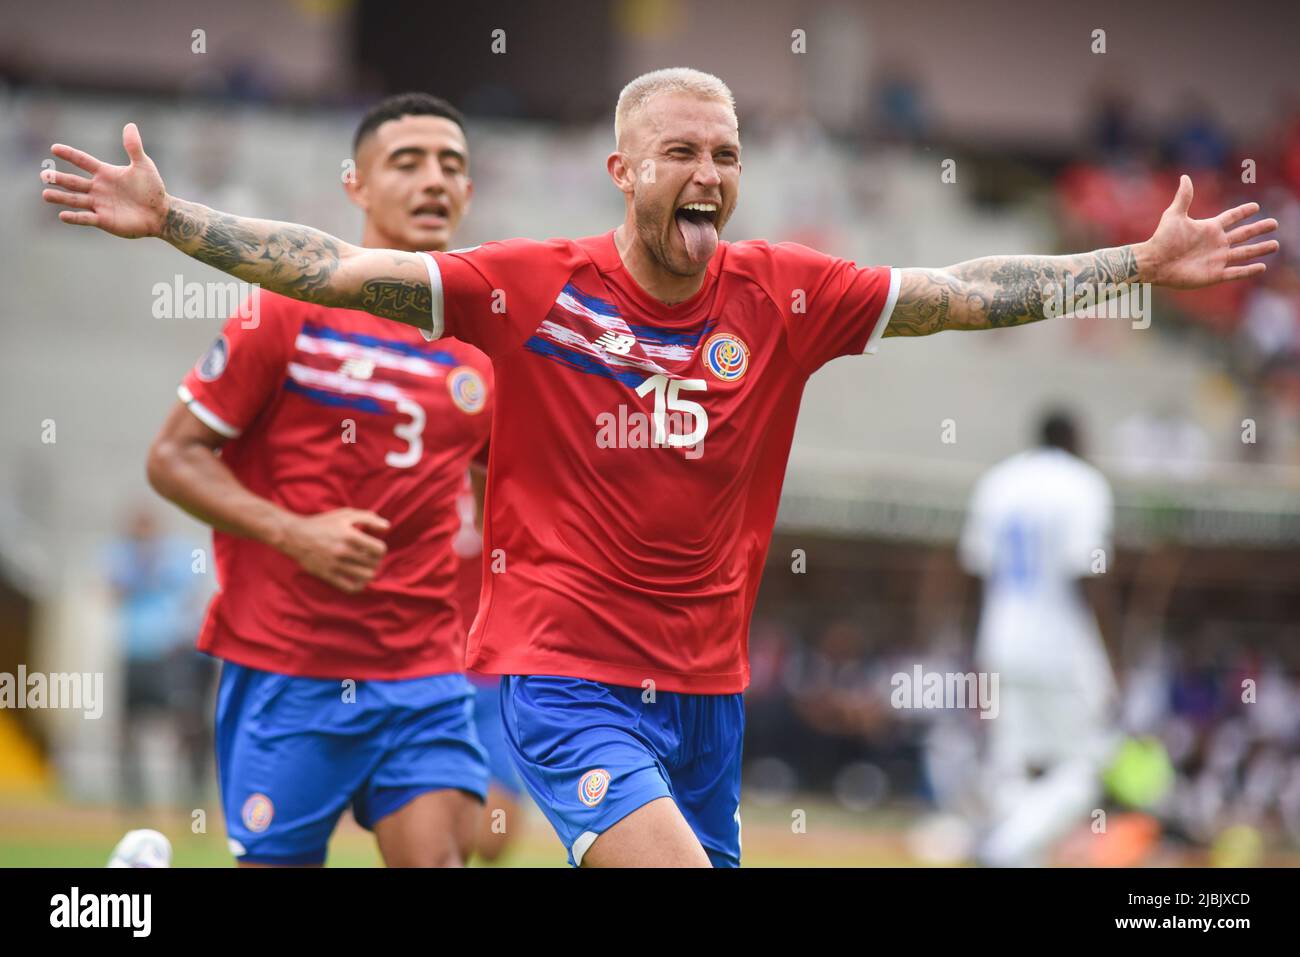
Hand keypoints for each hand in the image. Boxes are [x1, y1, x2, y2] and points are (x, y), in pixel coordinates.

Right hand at [42, 123, 168, 238]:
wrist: (161, 214)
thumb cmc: (152, 189)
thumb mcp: (143, 165)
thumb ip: (133, 147)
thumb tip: (130, 125)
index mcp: (105, 173)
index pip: (83, 161)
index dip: (69, 154)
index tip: (54, 148)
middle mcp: (98, 188)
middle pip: (74, 182)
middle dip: (59, 178)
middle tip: (44, 175)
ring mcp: (99, 204)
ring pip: (75, 200)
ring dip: (61, 197)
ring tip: (46, 194)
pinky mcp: (103, 219)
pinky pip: (86, 218)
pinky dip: (75, 217)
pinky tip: (63, 215)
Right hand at [279, 509, 390, 593]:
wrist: (294, 536)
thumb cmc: (323, 523)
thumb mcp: (346, 515)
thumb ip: (369, 518)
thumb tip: (387, 527)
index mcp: (349, 535)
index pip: (379, 549)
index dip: (381, 549)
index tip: (374, 547)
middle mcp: (343, 551)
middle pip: (374, 563)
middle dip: (376, 560)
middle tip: (369, 557)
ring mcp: (335, 565)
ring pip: (366, 577)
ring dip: (369, 572)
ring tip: (365, 567)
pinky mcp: (327, 575)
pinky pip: (350, 588)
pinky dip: (359, 586)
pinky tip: (358, 579)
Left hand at [1136, 175, 1279, 287]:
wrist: (1154, 262)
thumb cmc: (1162, 239)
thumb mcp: (1174, 215)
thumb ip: (1184, 197)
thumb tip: (1185, 177)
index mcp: (1209, 228)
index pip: (1231, 218)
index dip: (1243, 212)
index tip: (1256, 206)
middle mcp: (1216, 243)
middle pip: (1243, 234)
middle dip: (1259, 229)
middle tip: (1274, 224)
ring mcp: (1216, 259)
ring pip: (1244, 253)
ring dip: (1260, 249)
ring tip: (1275, 244)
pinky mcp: (1214, 275)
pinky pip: (1236, 272)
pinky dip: (1248, 270)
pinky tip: (1262, 267)